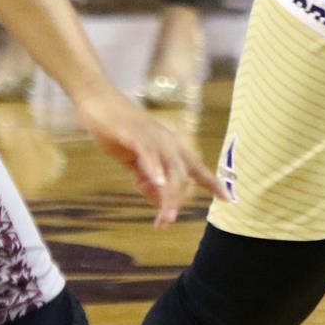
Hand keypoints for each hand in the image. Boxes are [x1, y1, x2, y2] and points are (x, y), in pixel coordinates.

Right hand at [73, 90, 227, 225]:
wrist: (97, 100)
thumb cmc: (116, 129)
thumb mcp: (133, 159)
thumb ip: (146, 177)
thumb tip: (157, 199)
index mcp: (169, 146)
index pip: (196, 168)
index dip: (212, 183)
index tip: (227, 199)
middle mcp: (167, 141)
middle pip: (182, 175)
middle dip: (176, 201)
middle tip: (166, 224)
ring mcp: (152, 136)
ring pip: (169, 169)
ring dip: (168, 195)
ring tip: (165, 218)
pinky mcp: (134, 133)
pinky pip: (148, 153)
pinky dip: (155, 168)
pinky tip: (158, 184)